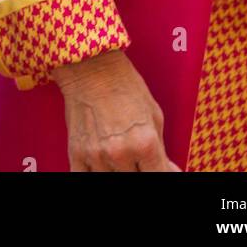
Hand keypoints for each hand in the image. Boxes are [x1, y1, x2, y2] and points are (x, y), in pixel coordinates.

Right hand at [48, 49, 180, 171]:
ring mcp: (97, 155)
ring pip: (112, 181)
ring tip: (120, 157)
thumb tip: (170, 170)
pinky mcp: (76, 153)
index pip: (160, 177)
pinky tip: (102, 165)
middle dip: (140, 170)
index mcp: (145, 143)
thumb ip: (161, 149)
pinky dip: (95, 174)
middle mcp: (121, 153)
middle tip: (138, 159)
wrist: (90, 65)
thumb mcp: (153, 114)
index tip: (160, 169)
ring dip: (119, 171)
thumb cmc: (124, 84)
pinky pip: (85, 178)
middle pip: (135, 181)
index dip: (162, 174)